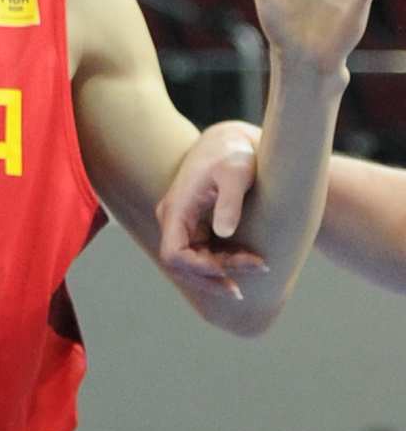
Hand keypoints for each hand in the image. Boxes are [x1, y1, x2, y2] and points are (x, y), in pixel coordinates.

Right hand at [156, 120, 267, 300]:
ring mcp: (182, 222)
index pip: (174, 254)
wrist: (231, 141)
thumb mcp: (236, 173)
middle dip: (212, 278)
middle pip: (182, 264)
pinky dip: (224, 262)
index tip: (230, 274)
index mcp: (177, 208)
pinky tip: (250, 262)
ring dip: (221, 272)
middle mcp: (173, 218)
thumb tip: (224, 232)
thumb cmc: (233, 154)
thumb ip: (230, 201)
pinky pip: (203, 252)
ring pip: (193, 261)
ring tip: (257, 269)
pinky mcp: (194, 224)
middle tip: (243, 289)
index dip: (199, 271)